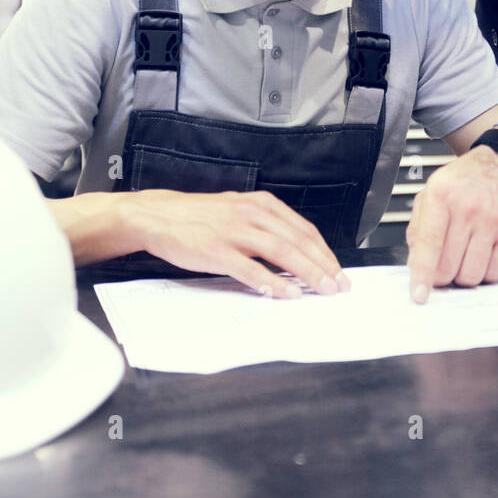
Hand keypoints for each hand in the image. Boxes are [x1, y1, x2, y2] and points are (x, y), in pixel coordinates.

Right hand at [127, 189, 348, 298]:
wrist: (159, 216)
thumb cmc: (199, 217)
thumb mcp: (238, 210)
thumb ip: (265, 226)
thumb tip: (295, 252)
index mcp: (260, 204)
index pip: (303, 229)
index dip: (324, 252)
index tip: (337, 270)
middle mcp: (251, 213)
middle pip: (297, 241)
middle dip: (323, 265)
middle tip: (338, 285)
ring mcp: (234, 231)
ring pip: (281, 252)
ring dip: (306, 273)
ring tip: (321, 290)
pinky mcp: (217, 250)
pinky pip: (251, 269)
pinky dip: (273, 283)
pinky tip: (287, 293)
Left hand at [406, 145, 497, 302]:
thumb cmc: (462, 182)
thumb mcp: (430, 193)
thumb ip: (417, 228)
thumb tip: (415, 264)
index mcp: (441, 196)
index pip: (429, 244)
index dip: (423, 274)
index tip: (419, 295)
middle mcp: (468, 209)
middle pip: (449, 266)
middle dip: (441, 276)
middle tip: (443, 267)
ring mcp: (492, 221)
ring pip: (472, 274)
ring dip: (463, 276)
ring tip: (463, 258)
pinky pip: (495, 272)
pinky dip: (484, 273)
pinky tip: (480, 256)